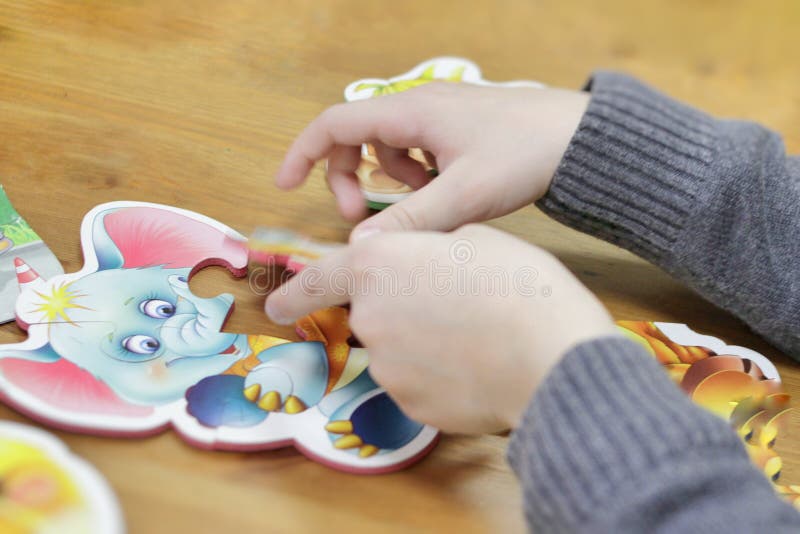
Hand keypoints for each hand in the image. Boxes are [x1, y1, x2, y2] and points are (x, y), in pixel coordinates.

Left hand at [265, 224, 616, 432]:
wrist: (550, 355)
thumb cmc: (518, 284)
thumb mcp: (473, 237)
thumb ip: (425, 245)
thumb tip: (418, 258)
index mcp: (378, 264)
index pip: (320, 278)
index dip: (296, 292)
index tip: (277, 304)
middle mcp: (369, 316)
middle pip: (369, 314)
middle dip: (398, 309)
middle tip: (451, 306)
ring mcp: (386, 366)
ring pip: (395, 350)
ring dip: (420, 343)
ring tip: (474, 336)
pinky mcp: (409, 405)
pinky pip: (415, 383)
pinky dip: (436, 375)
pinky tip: (474, 367)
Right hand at [275, 82, 588, 239]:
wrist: (581, 139)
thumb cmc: (525, 155)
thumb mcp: (464, 195)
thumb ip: (411, 221)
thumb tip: (361, 249)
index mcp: (411, 112)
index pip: (335, 124)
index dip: (302, 153)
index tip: (283, 185)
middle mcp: (419, 107)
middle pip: (357, 138)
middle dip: (348, 177)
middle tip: (359, 215)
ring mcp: (440, 116)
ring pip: (389, 149)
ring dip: (391, 181)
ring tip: (425, 205)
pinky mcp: (458, 129)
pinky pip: (419, 152)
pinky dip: (419, 177)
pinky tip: (447, 193)